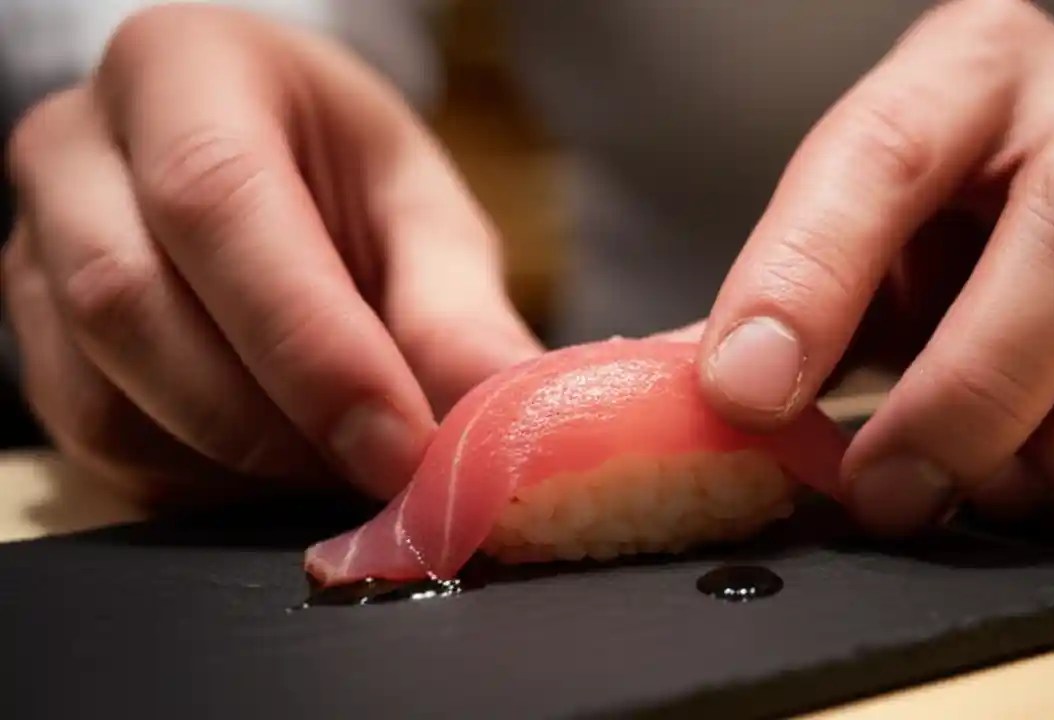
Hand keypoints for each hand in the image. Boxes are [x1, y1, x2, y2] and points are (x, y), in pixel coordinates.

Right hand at [3, 6, 539, 502]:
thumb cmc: (347, 178)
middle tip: (384, 470)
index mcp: (183, 69)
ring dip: (238, 463)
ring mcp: (33, 252)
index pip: (216, 200)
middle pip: (132, 304)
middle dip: (274, 419)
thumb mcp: (422, 214)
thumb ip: (457, 311)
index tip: (400, 443)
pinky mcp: (35, 346)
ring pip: (102, 398)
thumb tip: (504, 419)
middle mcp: (76, 148)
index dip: (310, 344)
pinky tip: (277, 464)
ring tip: (340, 459)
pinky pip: (97, 450)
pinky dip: (201, 484)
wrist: (269, 175)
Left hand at [698, 0, 1053, 534]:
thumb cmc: (970, 203)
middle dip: (974, 392)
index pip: (885, 151)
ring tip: (1002, 488)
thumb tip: (723, 406)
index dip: (809, 278)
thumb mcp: (870, 217)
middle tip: (892, 490)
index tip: (748, 394)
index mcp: (969, 72)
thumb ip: (802, 294)